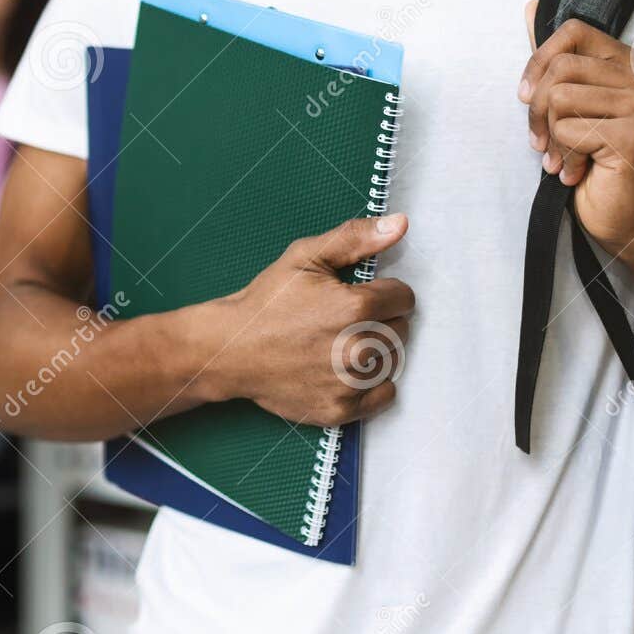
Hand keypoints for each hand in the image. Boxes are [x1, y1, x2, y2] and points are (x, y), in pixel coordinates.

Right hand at [213, 216, 413, 425]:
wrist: (229, 349)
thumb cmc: (266, 302)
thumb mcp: (304, 257)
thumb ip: (355, 238)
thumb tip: (400, 223)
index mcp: (356, 308)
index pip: (404, 298)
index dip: (382, 293)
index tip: (355, 296)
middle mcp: (359, 349)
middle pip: (400, 330)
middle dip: (378, 321)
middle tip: (340, 320)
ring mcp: (350, 384)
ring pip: (392, 361)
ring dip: (374, 352)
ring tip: (338, 344)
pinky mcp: (341, 409)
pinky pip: (384, 394)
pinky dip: (370, 384)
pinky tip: (342, 370)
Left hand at [519, 5, 633, 257]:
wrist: (622, 214)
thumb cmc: (591, 157)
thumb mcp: (568, 104)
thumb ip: (552, 59)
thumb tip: (530, 7)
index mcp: (628, 62)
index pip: (573, 30)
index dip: (538, 60)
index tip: (525, 95)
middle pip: (560, 69)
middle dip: (536, 110)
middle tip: (541, 141)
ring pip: (560, 99)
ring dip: (549, 136)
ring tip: (560, 157)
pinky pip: (569, 130)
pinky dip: (563, 156)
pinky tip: (576, 171)